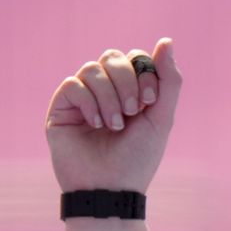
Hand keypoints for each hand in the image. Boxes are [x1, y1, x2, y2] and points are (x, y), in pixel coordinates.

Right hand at [45, 38, 181, 193]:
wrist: (111, 189)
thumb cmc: (138, 159)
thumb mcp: (161, 118)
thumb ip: (168, 81)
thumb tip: (167, 41)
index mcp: (130, 92)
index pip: (135, 58)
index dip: (144, 73)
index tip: (149, 103)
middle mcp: (105, 91)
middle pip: (112, 57)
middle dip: (126, 81)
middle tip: (132, 111)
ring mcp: (82, 99)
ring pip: (92, 69)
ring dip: (108, 96)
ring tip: (114, 126)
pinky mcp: (61, 109)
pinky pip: (72, 84)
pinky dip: (88, 103)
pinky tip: (95, 125)